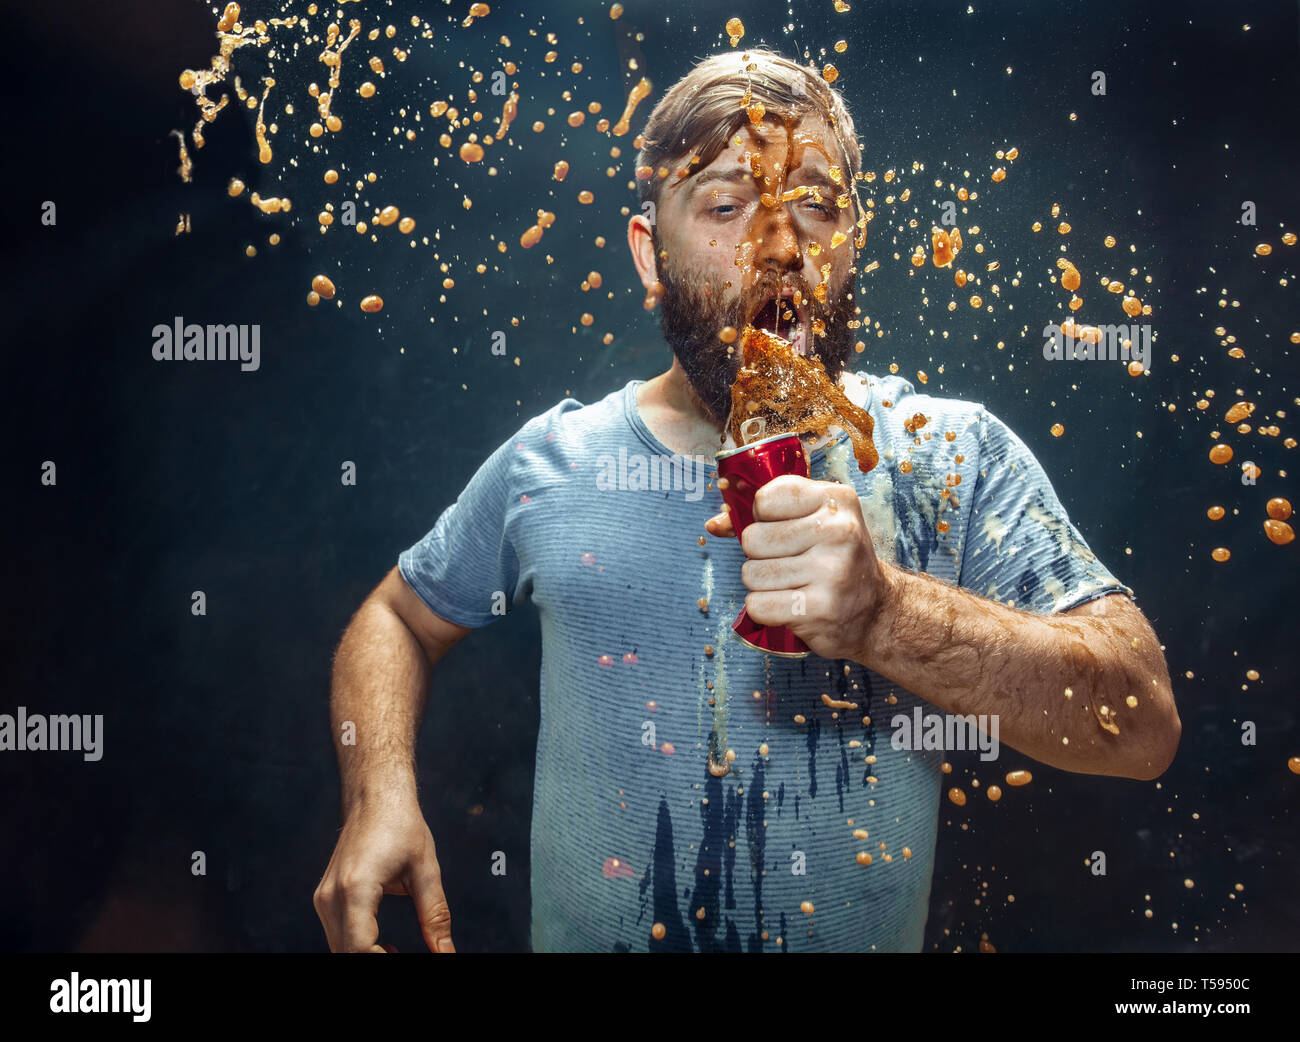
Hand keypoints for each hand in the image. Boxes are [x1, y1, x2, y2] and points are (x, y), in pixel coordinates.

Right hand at [314, 796, 455, 952]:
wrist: (375, 796)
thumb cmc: (402, 826)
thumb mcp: (426, 870)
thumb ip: (435, 915)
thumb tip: (447, 952)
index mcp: (356, 888)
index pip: (360, 948)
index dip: (382, 962)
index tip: (405, 957)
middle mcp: (331, 895)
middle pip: (346, 952)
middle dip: (375, 960)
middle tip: (404, 954)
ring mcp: (324, 897)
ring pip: (338, 948)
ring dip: (365, 956)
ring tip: (397, 951)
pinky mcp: (324, 897)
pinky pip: (337, 934)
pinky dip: (357, 946)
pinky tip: (384, 945)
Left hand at [705, 474, 893, 662]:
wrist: (876, 611)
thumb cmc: (834, 559)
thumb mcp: (811, 522)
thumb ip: (761, 517)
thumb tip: (713, 524)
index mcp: (835, 499)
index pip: (764, 499)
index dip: (762, 518)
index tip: (784, 529)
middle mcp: (838, 531)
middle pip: (752, 539)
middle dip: (760, 556)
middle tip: (790, 564)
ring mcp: (831, 571)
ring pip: (751, 574)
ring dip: (763, 584)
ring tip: (793, 585)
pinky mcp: (820, 609)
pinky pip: (758, 605)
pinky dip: (765, 609)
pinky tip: (791, 605)